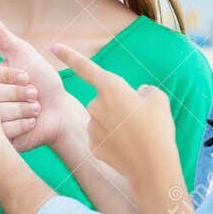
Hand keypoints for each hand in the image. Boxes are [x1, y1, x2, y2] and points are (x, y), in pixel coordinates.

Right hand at [0, 5, 87, 152]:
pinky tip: (31, 123)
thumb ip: (0, 34)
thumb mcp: (23, 54)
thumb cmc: (44, 82)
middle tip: (33, 94)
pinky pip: (1, 131)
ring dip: (21, 109)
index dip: (8, 74)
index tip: (27, 77)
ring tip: (34, 109)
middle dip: (17, 93)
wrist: (60, 113)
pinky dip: (20, 125)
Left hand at [52, 45, 178, 190]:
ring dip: (115, 125)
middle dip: (117, 107)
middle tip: (139, 121)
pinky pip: (101, 138)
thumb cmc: (157, 129)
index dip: (68, 56)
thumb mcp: (158, 100)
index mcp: (111, 87)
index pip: (84, 67)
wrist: (153, 166)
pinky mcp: (92, 145)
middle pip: (103, 101)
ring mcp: (91, 126)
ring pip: (101, 121)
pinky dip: (112, 142)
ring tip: (136, 136)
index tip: (53, 47)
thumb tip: (138, 94)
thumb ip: (145, 91)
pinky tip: (126, 149)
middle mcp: (95, 105)